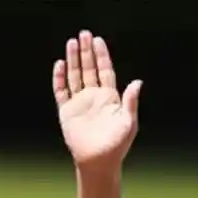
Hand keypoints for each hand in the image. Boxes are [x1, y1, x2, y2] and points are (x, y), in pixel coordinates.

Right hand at [53, 30, 142, 172]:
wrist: (98, 162)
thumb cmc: (117, 145)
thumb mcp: (128, 123)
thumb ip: (131, 102)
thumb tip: (137, 82)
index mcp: (110, 98)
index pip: (105, 71)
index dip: (102, 56)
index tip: (98, 41)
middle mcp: (94, 97)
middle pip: (89, 69)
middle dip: (86, 52)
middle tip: (83, 34)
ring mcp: (80, 103)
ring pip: (75, 76)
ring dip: (73, 60)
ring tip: (71, 42)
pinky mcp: (67, 112)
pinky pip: (62, 91)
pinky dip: (59, 78)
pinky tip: (60, 65)